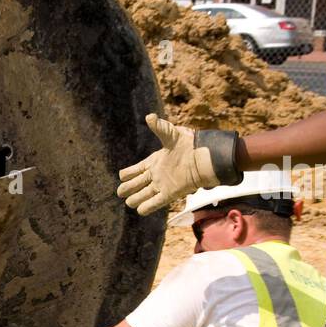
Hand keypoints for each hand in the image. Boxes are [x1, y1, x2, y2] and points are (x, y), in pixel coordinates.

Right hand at [117, 114, 241, 215]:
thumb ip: (160, 128)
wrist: (204, 158)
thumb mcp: (172, 135)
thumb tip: (149, 117)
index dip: (127, 174)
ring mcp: (162, 185)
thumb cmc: (189, 144)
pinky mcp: (170, 194)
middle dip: (128, 188)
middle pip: (137, 184)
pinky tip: (139, 210)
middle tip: (121, 192)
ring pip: (144, 195)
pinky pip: (155, 203)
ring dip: (136, 199)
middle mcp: (157, 175)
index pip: (136, 170)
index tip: (122, 176)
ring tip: (129, 202)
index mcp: (154, 161)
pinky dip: (147, 207)